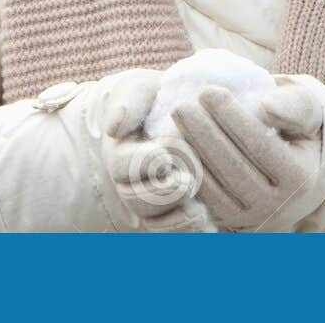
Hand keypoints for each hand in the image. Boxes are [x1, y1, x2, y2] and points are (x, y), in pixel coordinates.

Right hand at [86, 69, 215, 231]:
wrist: (176, 112)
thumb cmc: (156, 99)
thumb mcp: (140, 89)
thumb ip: (129, 101)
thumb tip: (115, 127)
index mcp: (121, 153)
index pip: (123, 166)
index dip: (145, 162)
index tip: (169, 150)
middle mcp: (130, 183)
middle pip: (137, 200)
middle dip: (161, 193)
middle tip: (187, 182)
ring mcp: (149, 203)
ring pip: (153, 222)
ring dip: (175, 216)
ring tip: (199, 207)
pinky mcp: (171, 216)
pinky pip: (173, 235)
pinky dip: (187, 232)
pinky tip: (209, 224)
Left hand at [169, 79, 324, 231]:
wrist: (300, 172)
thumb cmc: (298, 129)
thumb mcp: (310, 111)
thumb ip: (296, 105)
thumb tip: (267, 106)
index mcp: (300, 178)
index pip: (260, 145)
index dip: (231, 117)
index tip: (208, 91)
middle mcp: (278, 206)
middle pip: (233, 169)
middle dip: (203, 135)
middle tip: (181, 106)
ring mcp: (252, 220)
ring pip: (214, 190)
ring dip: (190, 156)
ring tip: (173, 124)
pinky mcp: (231, 225)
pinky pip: (203, 203)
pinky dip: (186, 176)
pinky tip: (174, 149)